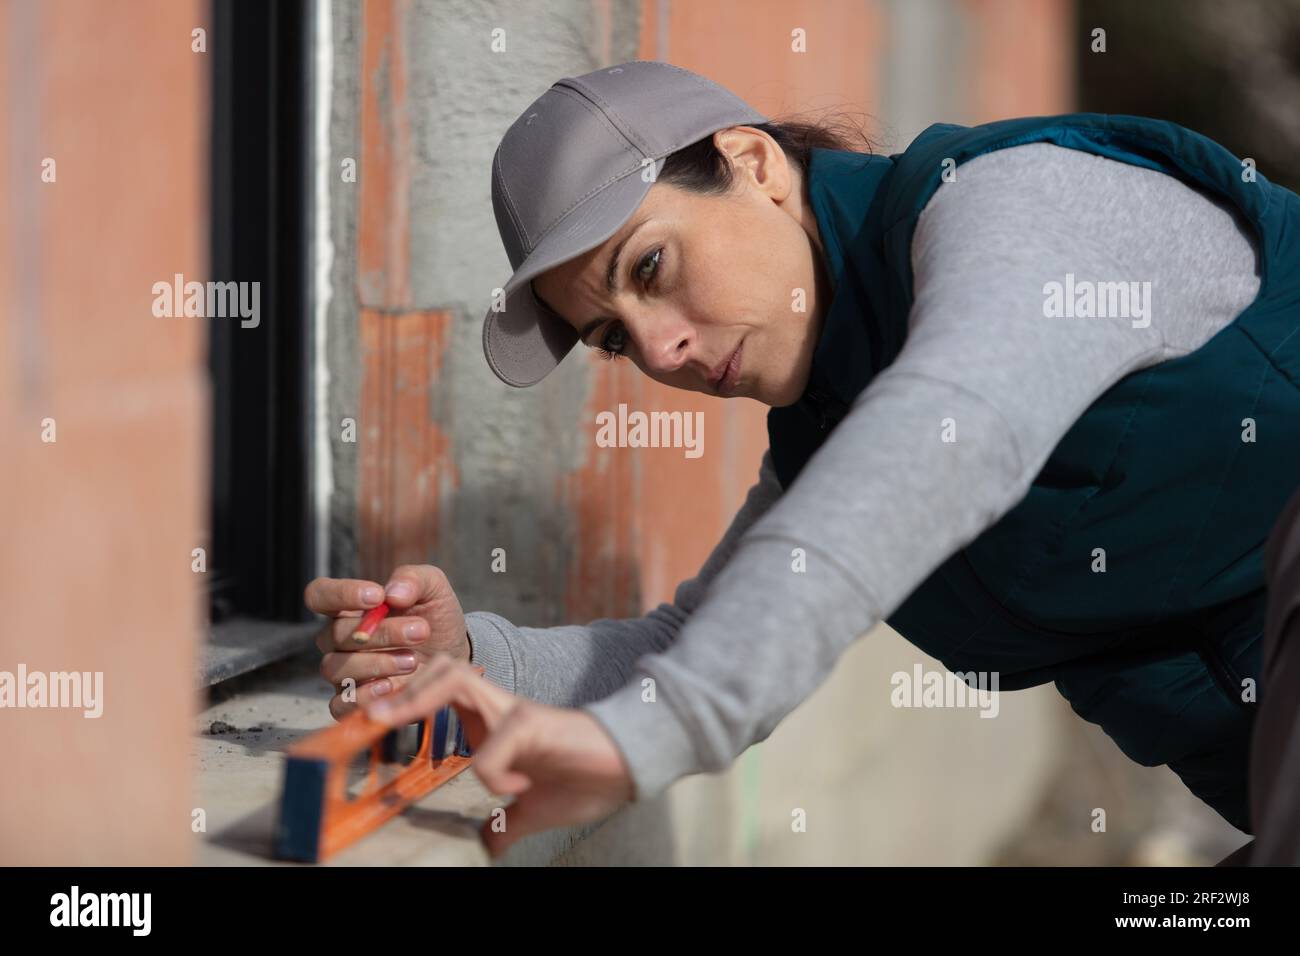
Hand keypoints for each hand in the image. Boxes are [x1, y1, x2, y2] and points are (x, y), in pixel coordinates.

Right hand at [304, 565, 471, 718]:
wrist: (453, 656)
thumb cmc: (435, 619)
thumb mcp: (433, 589)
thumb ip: (413, 579)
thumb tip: (391, 592)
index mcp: (349, 607)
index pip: (319, 594)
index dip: (339, 594)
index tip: (377, 596)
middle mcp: (339, 639)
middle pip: (335, 635)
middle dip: (380, 633)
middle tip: (419, 631)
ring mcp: (343, 671)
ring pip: (335, 668)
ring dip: (376, 663)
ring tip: (413, 660)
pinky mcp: (353, 701)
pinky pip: (339, 704)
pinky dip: (363, 696)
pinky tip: (391, 687)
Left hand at [364, 654, 635, 856]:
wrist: (632, 765)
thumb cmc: (587, 778)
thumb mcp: (533, 810)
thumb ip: (504, 824)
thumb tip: (484, 848)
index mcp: (492, 724)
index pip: (438, 694)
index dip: (401, 702)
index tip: (366, 721)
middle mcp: (498, 709)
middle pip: (441, 669)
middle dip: (400, 689)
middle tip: (368, 715)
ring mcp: (515, 713)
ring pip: (458, 679)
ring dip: (421, 698)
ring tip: (395, 720)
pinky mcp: (536, 726)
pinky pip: (498, 742)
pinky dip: (491, 769)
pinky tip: (507, 788)